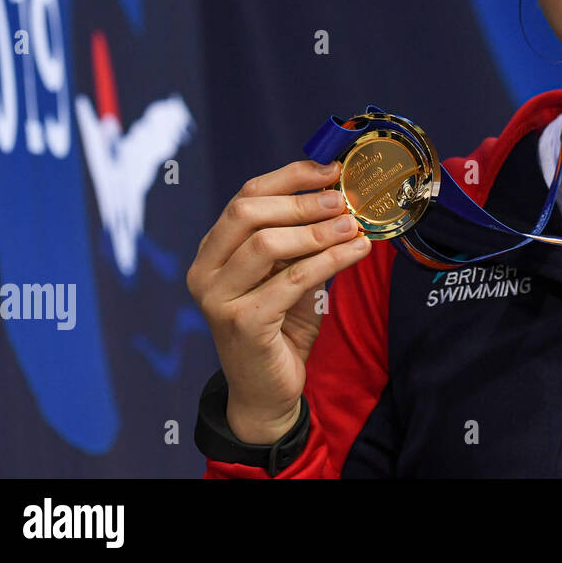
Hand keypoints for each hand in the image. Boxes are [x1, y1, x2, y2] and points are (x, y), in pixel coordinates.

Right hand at [187, 159, 371, 443]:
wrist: (267, 393)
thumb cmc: (280, 327)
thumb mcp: (288, 275)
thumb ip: (302, 240)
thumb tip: (342, 199)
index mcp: (212, 251)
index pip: (246, 197)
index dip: (290, 177)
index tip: (331, 170)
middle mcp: (205, 271)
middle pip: (249, 213)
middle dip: (303, 201)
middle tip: (344, 200)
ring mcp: (217, 298)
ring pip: (267, 244)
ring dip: (319, 231)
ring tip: (355, 225)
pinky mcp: (241, 323)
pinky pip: (292, 280)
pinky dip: (330, 260)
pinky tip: (356, 251)